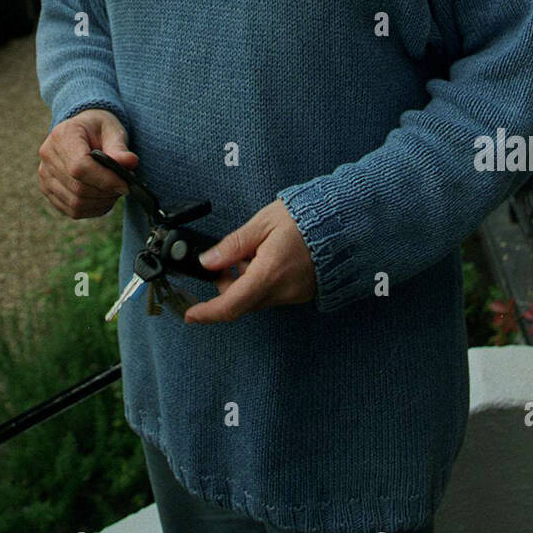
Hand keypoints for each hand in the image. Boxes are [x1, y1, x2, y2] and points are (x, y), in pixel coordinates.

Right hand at [37, 110, 137, 218]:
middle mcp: (48, 156)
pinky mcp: (48, 190)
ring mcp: (45, 175)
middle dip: (106, 192)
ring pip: (75, 203)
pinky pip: (71, 210)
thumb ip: (119, 148)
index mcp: (62, 135)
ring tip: (114, 191)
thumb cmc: (98, 129)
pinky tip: (104, 198)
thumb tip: (130, 162)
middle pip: (78, 188)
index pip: (79, 167)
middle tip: (124, 187)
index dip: (104, 180)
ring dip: (101, 203)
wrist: (82, 132)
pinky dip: (92, 209)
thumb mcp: (112, 130)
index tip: (125, 185)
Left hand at [183, 200, 316, 323]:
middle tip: (227, 260)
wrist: (342, 222)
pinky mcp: (302, 294)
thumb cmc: (305, 218)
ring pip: (257, 299)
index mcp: (269, 272)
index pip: (231, 304)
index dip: (207, 313)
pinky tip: (269, 258)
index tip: (191, 314)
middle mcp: (282, 290)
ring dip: (246, 282)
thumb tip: (207, 261)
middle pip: (242, 303)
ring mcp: (294, 295)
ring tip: (255, 251)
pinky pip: (273, 295)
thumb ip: (233, 245)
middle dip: (227, 286)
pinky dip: (262, 282)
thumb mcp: (263, 223)